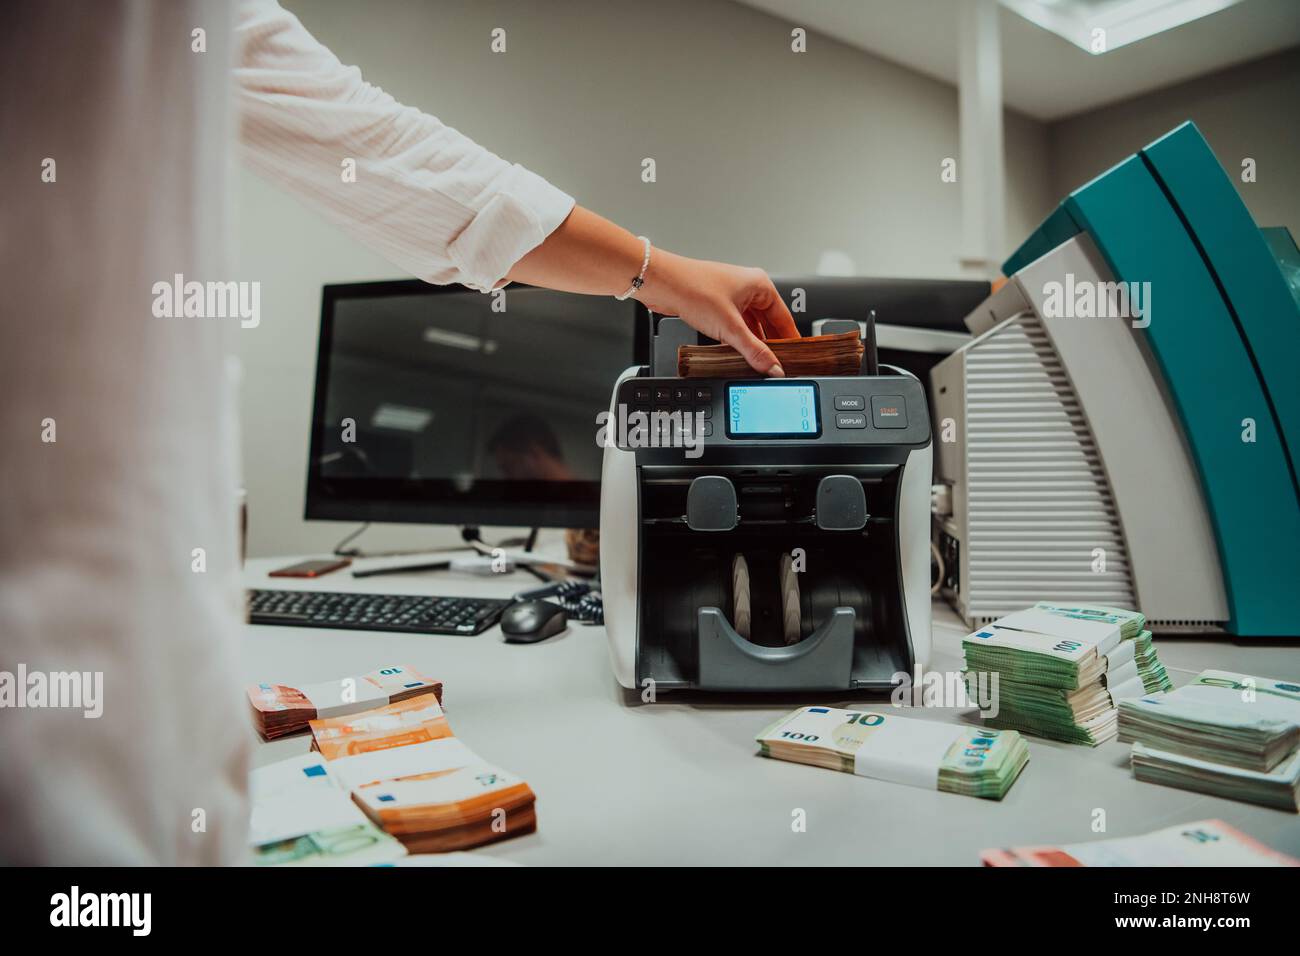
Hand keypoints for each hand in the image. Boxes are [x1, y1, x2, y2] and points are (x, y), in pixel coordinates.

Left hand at [635, 250, 798, 375]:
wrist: (661, 283)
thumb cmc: (692, 288)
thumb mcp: (729, 326)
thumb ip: (753, 350)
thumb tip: (772, 367)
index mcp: (760, 285)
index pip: (784, 317)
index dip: (790, 340)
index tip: (795, 358)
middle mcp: (748, 288)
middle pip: (768, 322)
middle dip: (771, 344)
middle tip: (776, 365)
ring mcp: (732, 297)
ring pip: (751, 325)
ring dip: (752, 343)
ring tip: (757, 363)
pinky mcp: (717, 306)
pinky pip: (735, 326)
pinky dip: (738, 339)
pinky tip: (737, 353)